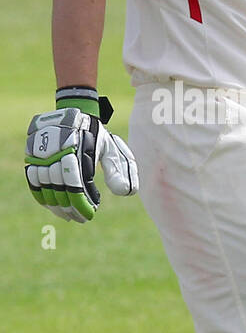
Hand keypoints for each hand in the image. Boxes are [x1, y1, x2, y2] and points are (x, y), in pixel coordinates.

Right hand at [25, 98, 137, 222]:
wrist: (73, 114)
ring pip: (44, 185)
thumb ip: (118, 170)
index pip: (76, 184)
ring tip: (68, 215)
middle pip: (60, 187)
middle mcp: (57, 151)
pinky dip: (41, 194)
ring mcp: (41, 152)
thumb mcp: (112, 149)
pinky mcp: (32, 153)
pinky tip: (51, 205)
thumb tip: (126, 193)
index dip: (81, 203)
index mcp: (78, 150)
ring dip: (55, 204)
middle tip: (81, 219)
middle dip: (70, 207)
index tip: (90, 215)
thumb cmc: (96, 136)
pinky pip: (32, 179)